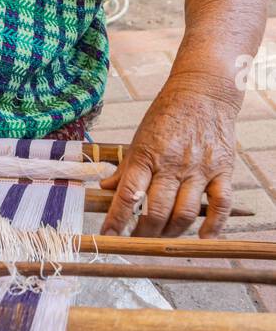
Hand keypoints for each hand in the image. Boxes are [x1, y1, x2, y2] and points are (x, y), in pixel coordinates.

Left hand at [99, 83, 237, 237]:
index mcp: (147, 156)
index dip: (117, 220)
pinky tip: (203, 237)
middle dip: (144, 233)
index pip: (128, 195)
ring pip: (184, 213)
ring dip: (171, 232)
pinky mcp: (223, 170)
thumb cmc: (167, 115)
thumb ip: (126, 166)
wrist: (203, 91)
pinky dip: (213, 225)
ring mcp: (199, 169)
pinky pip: (221, 204)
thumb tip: (106, 189)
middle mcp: (173, 164)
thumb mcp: (140, 137)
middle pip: (156, 211)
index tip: (109, 236)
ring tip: (162, 236)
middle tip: (138, 239)